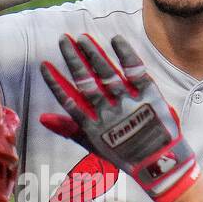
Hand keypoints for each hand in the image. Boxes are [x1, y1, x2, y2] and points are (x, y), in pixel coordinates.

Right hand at [39, 34, 198, 201]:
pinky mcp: (149, 96)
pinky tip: (115, 40)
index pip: (70, 101)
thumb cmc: (124, 153)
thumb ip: (68, 129)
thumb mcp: (93, 144)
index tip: (44, 66)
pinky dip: (125, 55)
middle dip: (73, 59)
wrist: (160, 163)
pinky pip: (135, 72)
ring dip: (94, 54)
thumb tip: (42, 117)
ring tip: (83, 37)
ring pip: (107, 74)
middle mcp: (109, 113)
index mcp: (94, 126)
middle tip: (63, 40)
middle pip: (86, 82)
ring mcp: (129, 103)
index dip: (56, 83)